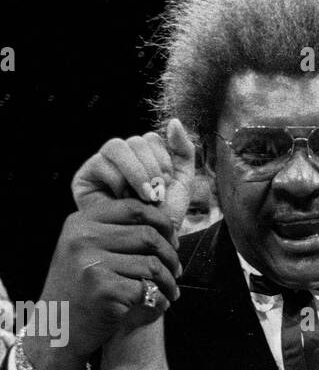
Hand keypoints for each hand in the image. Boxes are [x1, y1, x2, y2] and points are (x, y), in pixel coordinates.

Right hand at [21, 198, 182, 369]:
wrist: (56, 330)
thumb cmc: (80, 290)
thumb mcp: (85, 250)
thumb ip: (116, 233)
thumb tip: (167, 223)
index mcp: (80, 223)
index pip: (133, 208)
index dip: (162, 222)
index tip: (173, 241)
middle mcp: (82, 239)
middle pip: (148, 235)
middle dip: (171, 255)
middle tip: (177, 271)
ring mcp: (90, 264)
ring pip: (152, 264)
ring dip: (170, 280)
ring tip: (171, 290)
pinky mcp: (103, 290)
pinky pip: (148, 289)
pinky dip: (160, 298)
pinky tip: (159, 303)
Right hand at [72, 119, 197, 238]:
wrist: (145, 248)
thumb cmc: (161, 220)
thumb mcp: (180, 184)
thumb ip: (183, 153)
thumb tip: (174, 121)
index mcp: (142, 157)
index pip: (151, 138)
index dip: (162, 160)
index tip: (166, 186)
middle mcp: (121, 158)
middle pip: (135, 140)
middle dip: (151, 169)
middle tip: (155, 195)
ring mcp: (102, 166)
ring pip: (117, 146)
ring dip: (136, 172)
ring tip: (143, 197)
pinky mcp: (84, 178)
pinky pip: (101, 163)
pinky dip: (118, 181)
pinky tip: (122, 200)